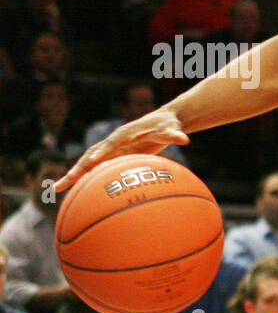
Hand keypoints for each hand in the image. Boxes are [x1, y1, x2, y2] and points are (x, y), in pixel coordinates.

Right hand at [56, 108, 188, 192]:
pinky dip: (84, 178)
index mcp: (125, 134)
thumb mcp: (172, 129)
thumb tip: (185, 139)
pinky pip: (96, 168)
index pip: (112, 143)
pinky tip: (74, 191)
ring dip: (73, 175)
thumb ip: (175, 135)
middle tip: (65, 181)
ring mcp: (110, 149)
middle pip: (92, 155)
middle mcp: (113, 141)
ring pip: (88, 162)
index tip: (93, 160)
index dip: (103, 151)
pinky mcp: (112, 156)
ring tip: (57, 189)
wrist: (163, 121)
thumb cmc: (168, 125)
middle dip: (79, 167)